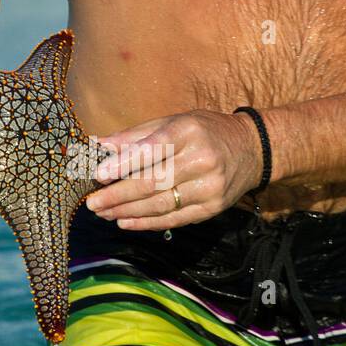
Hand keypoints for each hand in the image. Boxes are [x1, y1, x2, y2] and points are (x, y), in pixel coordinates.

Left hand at [85, 110, 263, 229]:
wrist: (252, 149)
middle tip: (93, 202)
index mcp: (188, 132)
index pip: (151, 151)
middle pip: (152, 182)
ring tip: (104, 213)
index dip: (123, 165)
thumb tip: (98, 145)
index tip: (98, 176)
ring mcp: (209, 187)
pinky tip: (126, 222)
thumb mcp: (173, 122)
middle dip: (118, 195)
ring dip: (128, 212)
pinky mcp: (213, 208)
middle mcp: (201, 159)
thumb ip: (135, 136)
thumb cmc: (205, 131)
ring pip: (160, 204)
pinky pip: (174, 219)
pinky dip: (147, 223)